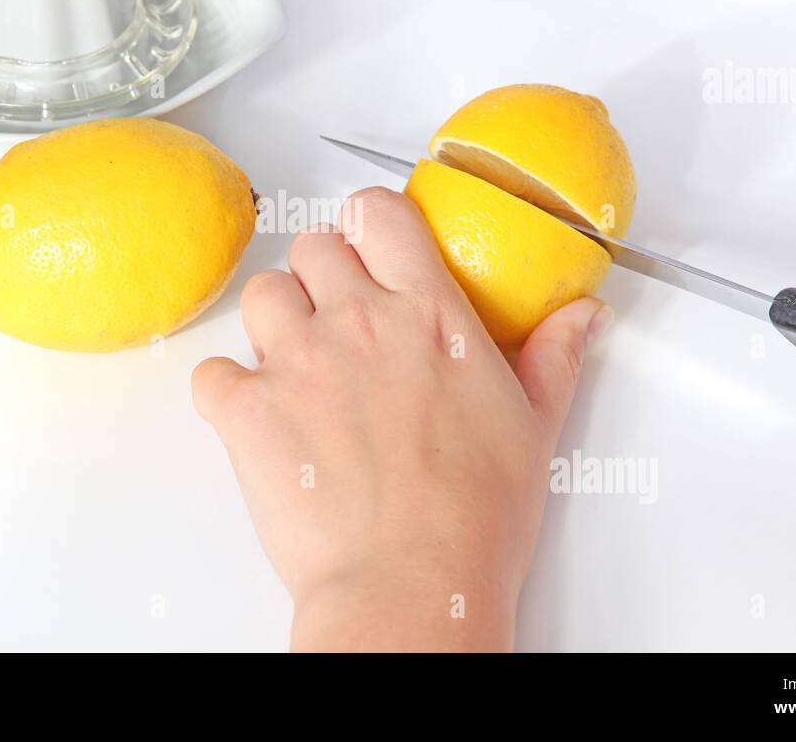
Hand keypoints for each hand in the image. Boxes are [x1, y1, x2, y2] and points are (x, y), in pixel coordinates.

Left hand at [191, 187, 611, 650]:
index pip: (379, 212)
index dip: (369, 224)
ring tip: (296, 366)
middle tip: (337, 320)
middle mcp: (356, 322)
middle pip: (312, 247)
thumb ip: (552, 356)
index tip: (373, 248)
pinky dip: (226, 389)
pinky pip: (211, 371)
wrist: (411, 583)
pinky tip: (256, 417)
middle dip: (321, 275)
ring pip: (261, 294)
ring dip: (274, 321)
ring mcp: (296, 361)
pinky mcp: (247, 409)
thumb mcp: (534, 427)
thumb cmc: (475, 517)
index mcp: (426, 313)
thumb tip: (583, 316)